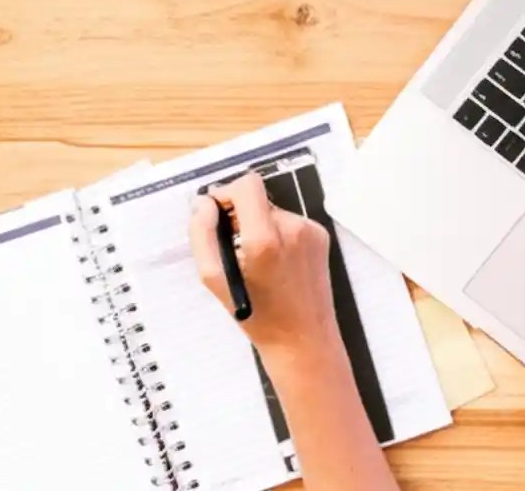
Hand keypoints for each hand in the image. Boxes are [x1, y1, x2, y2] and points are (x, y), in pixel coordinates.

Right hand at [188, 172, 335, 353]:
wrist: (303, 340)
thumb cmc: (258, 316)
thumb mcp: (216, 280)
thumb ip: (203, 235)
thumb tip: (202, 203)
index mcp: (265, 239)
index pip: (247, 185)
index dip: (226, 193)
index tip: (217, 212)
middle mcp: (293, 229)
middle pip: (258, 199)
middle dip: (240, 215)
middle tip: (233, 246)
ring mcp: (311, 232)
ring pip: (273, 212)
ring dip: (259, 227)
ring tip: (258, 263)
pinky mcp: (321, 237)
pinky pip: (291, 224)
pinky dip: (278, 236)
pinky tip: (277, 264)